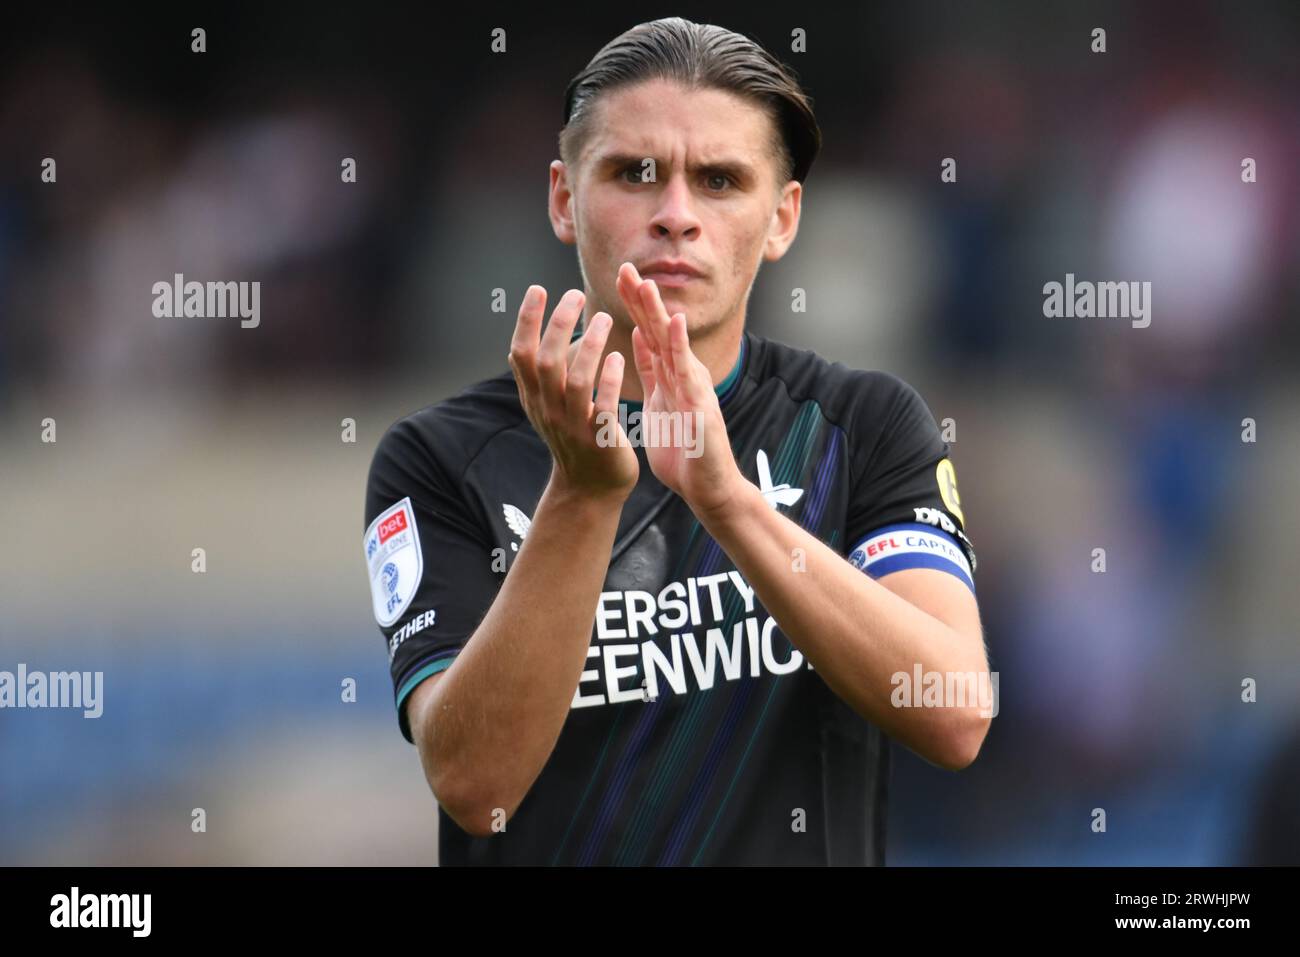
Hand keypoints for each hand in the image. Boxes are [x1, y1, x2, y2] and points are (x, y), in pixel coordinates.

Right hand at [508, 285, 637, 500]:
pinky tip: (620, 358)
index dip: (526, 320)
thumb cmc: (574, 439)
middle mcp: (548, 410)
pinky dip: (610, 380)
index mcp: (535, 398)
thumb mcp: (547, 407)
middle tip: (576, 295)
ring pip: (576, 381)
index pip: (521, 353)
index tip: (538, 289)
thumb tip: (526, 337)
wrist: (589, 490)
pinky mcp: (599, 439)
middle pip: (546, 361)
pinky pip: (603, 406)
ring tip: (605, 320)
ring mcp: (573, 426)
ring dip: (590, 346)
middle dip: (559, 324)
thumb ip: (538, 376)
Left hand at [616, 262, 743, 514]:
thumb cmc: (684, 453)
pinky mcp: (700, 406)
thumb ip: (651, 375)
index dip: (635, 307)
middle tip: (625, 268)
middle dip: (642, 299)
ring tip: (646, 284)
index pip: (650, 335)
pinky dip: (681, 346)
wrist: (707, 488)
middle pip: (660, 331)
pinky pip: (688, 373)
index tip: (619, 278)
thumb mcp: (660, 406)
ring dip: (659, 313)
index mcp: (670, 378)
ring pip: (673, 345)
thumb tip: (637, 343)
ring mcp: (694, 389)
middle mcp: (684, 377)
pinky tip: (675, 323)